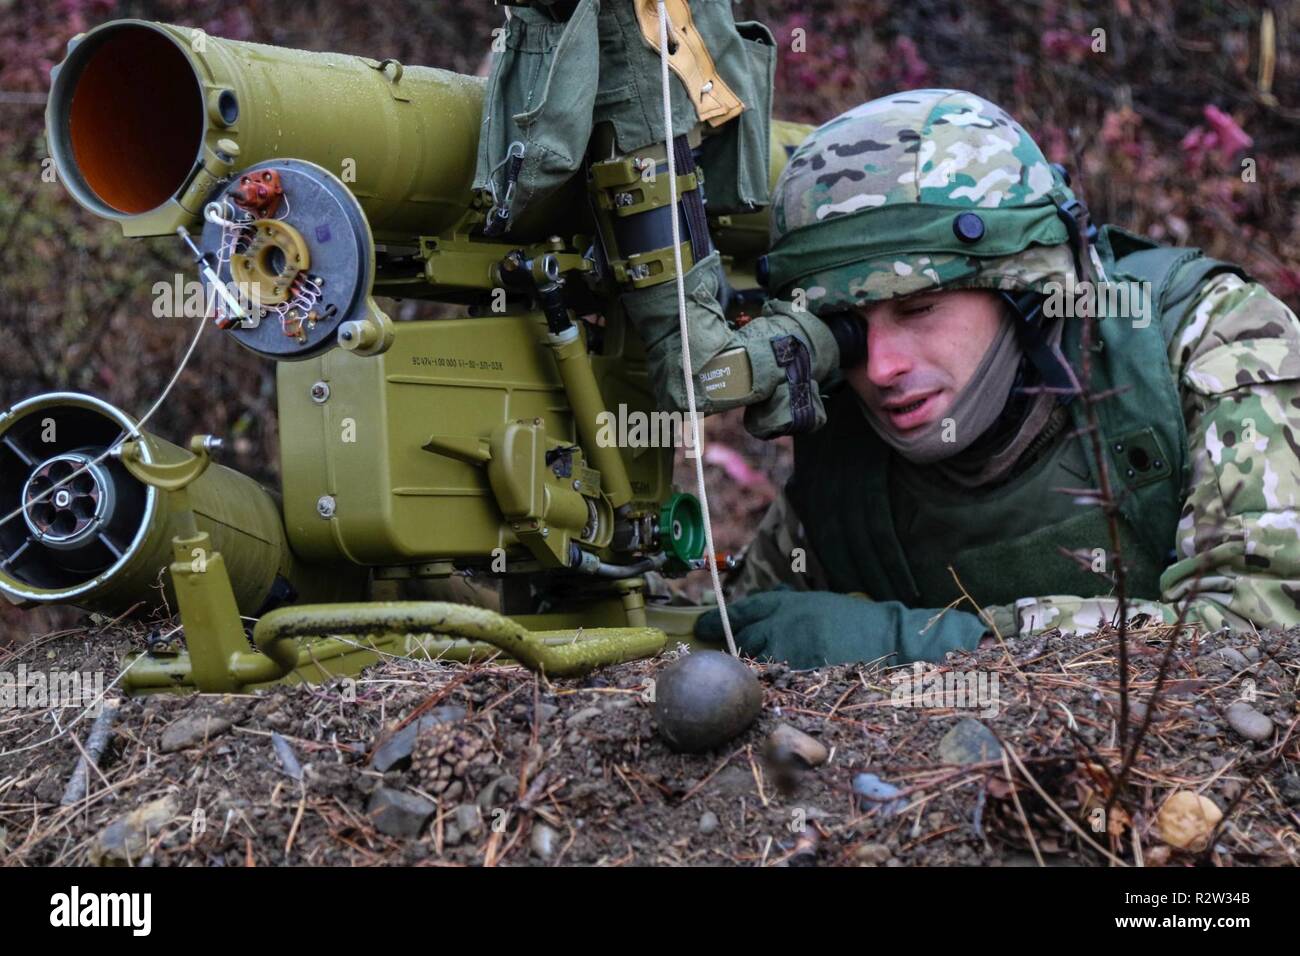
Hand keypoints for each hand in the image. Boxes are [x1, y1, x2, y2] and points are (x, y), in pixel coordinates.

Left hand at [694, 589, 985, 668]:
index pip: (744, 611)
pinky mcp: (804, 675)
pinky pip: (780, 684)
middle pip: (746, 641)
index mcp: (788, 603)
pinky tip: (785, 689)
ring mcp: (793, 651)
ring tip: (765, 676)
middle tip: (727, 660)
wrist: (892, 640)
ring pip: (760, 665)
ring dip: (758, 671)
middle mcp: (785, 623)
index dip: (720, 620)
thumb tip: (754, 608)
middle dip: (738, 650)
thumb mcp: (817, 603)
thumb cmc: (855, 622)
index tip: (701, 627)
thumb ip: (785, 605)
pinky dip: (779, 687)